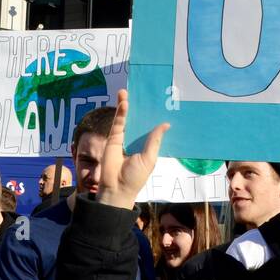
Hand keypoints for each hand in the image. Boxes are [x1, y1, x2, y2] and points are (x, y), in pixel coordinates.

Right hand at [95, 89, 169, 209]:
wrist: (117, 188)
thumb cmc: (136, 177)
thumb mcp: (149, 158)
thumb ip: (155, 140)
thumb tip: (166, 124)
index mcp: (146, 145)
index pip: (149, 127)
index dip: (152, 116)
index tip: (158, 103)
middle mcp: (135, 140)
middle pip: (137, 120)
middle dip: (139, 108)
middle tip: (142, 92)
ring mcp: (123, 138)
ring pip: (125, 119)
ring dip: (126, 105)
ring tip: (127, 91)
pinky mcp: (113, 139)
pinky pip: (118, 123)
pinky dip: (120, 113)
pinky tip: (124, 103)